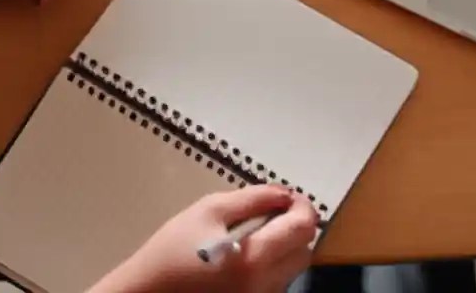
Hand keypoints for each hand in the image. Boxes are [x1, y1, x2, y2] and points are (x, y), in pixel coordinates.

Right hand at [89, 186, 318, 292]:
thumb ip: (252, 199)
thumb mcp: (208, 211)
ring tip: (259, 231)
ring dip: (285, 247)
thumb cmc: (171, 251)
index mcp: (254, 260)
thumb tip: (283, 193)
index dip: (303, 207)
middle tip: (276, 212)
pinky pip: (276, 283)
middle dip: (297, 228)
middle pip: (304, 252)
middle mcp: (264, 286)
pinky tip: (249, 254)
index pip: (303, 229)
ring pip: (292, 270)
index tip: (291, 197)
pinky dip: (272, 265)